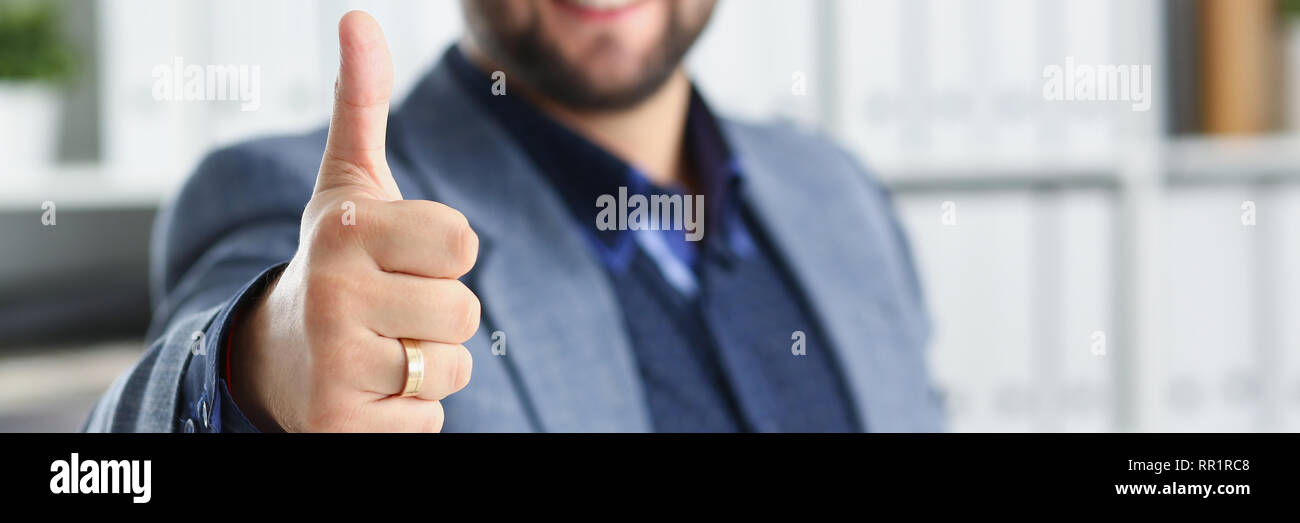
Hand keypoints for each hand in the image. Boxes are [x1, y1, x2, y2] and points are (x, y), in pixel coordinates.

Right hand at [229, 11, 479, 431]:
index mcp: (344, 230)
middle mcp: (331, 295)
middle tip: (390, 306)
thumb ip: (361, 105)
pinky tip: (369, 389)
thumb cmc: (336, 260)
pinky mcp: (338, 426)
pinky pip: (429, 421)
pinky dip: (410, 410)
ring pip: (453, 369)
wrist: (275, 356)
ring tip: (381, 346)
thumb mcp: (347, 183)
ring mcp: (333, 364)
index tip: (402, 254)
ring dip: (430, 364)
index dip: (445, 253)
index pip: (465, 244)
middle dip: (439, 312)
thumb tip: (359, 17)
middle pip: (466, 311)